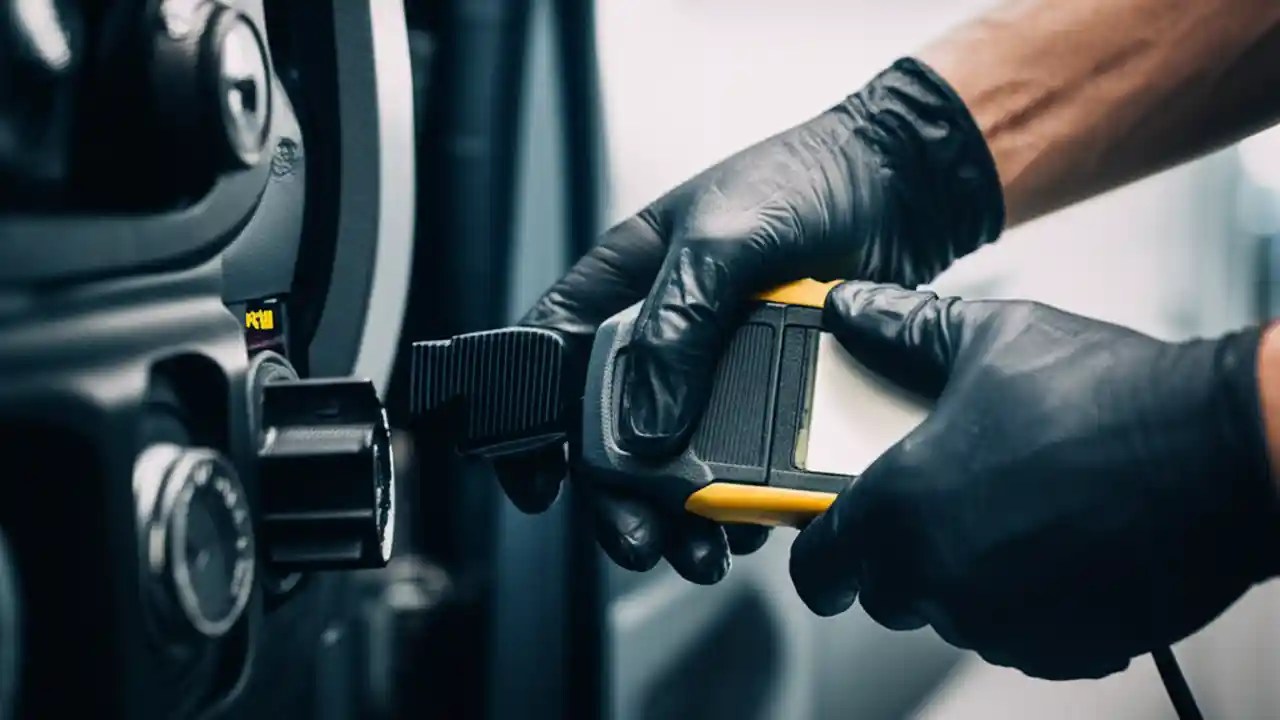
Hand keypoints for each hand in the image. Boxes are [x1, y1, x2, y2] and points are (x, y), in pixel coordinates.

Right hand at [495, 58, 1003, 583]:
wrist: (900, 188)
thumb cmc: (803, 181)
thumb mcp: (722, 238)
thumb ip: (677, 323)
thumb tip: (647, 425)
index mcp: (625, 285)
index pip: (548, 356)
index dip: (528, 423)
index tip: (538, 481)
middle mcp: (662, 336)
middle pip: (610, 433)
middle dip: (615, 497)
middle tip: (635, 537)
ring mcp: (715, 372)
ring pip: (674, 462)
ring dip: (677, 517)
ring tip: (697, 551)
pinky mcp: (769, 398)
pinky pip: (741, 464)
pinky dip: (740, 502)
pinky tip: (750, 523)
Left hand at [790, 282, 1279, 678]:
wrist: (1222, 453)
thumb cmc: (1107, 397)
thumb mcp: (988, 338)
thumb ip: (902, 330)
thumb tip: (853, 308)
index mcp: (902, 508)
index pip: (819, 568)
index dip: (817, 554)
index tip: (827, 542)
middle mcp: (942, 578)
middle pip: (884, 592)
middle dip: (895, 556)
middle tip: (935, 503)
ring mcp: (1003, 620)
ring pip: (950, 614)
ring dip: (962, 575)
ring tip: (1009, 510)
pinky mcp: (1063, 646)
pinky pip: (1016, 634)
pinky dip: (1022, 601)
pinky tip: (1054, 545)